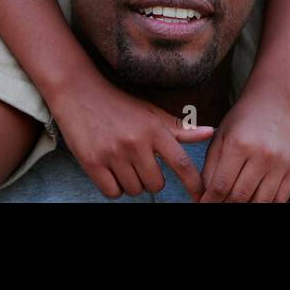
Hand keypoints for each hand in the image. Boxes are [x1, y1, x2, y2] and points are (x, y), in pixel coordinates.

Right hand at [46, 72, 213, 198]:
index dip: (194, 184)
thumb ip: (180, 128)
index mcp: (154, 130)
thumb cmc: (119, 104)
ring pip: (134, 190)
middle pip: (156, 184)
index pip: (182, 164)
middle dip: (151, 179)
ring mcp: (113, 154)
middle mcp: (136, 143)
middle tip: (140, 163)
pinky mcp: (92, 163)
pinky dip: (114, 187)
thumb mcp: (151, 112)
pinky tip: (110, 170)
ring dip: (131, 182)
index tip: (201, 196)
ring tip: (123, 162)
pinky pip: (113, 192)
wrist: (79, 93)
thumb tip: (210, 132)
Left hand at [199, 92, 289, 202]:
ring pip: (259, 202)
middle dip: (225, 205)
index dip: (210, 201)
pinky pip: (279, 200)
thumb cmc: (242, 121)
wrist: (274, 104)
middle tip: (219, 204)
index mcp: (238, 145)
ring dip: (245, 206)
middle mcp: (261, 155)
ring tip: (235, 202)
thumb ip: (210, 168)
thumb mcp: (220, 138)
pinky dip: (265, 205)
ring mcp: (280, 164)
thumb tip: (204, 196)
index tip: (204, 204)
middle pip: (239, 196)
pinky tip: (253, 200)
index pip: (220, 186)